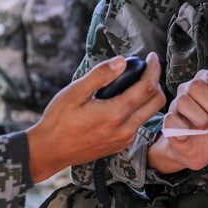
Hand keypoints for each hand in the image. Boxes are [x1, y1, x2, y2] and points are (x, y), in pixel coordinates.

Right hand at [26, 53, 165, 181]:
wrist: (50, 151)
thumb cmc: (58, 120)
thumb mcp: (75, 92)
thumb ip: (100, 76)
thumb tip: (122, 61)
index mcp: (115, 114)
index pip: (148, 87)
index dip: (153, 69)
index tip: (151, 56)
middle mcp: (125, 129)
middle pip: (157, 101)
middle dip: (156, 81)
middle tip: (146, 68)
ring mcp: (124, 139)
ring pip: (149, 114)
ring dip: (148, 96)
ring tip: (135, 82)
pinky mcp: (120, 145)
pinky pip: (138, 124)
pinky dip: (138, 109)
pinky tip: (123, 100)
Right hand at [148, 68, 207, 173]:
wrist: (203, 150)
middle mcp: (191, 89)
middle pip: (196, 85)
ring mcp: (178, 103)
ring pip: (184, 102)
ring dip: (200, 119)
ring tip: (206, 127)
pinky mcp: (169, 120)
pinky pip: (173, 119)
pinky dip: (185, 129)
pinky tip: (192, 134)